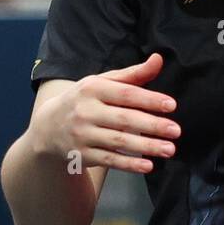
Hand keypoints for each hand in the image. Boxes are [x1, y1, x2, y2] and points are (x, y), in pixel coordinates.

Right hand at [30, 54, 179, 174]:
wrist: (47, 127)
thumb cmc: (85, 100)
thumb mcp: (103, 82)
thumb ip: (133, 74)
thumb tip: (158, 59)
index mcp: (93, 89)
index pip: (125, 94)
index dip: (149, 99)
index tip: (171, 106)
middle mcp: (85, 111)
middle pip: (124, 119)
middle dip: (152, 125)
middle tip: (176, 131)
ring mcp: (82, 135)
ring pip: (119, 142)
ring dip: (146, 147)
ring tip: (169, 149)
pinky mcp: (82, 155)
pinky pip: (109, 160)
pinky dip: (129, 164)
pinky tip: (148, 165)